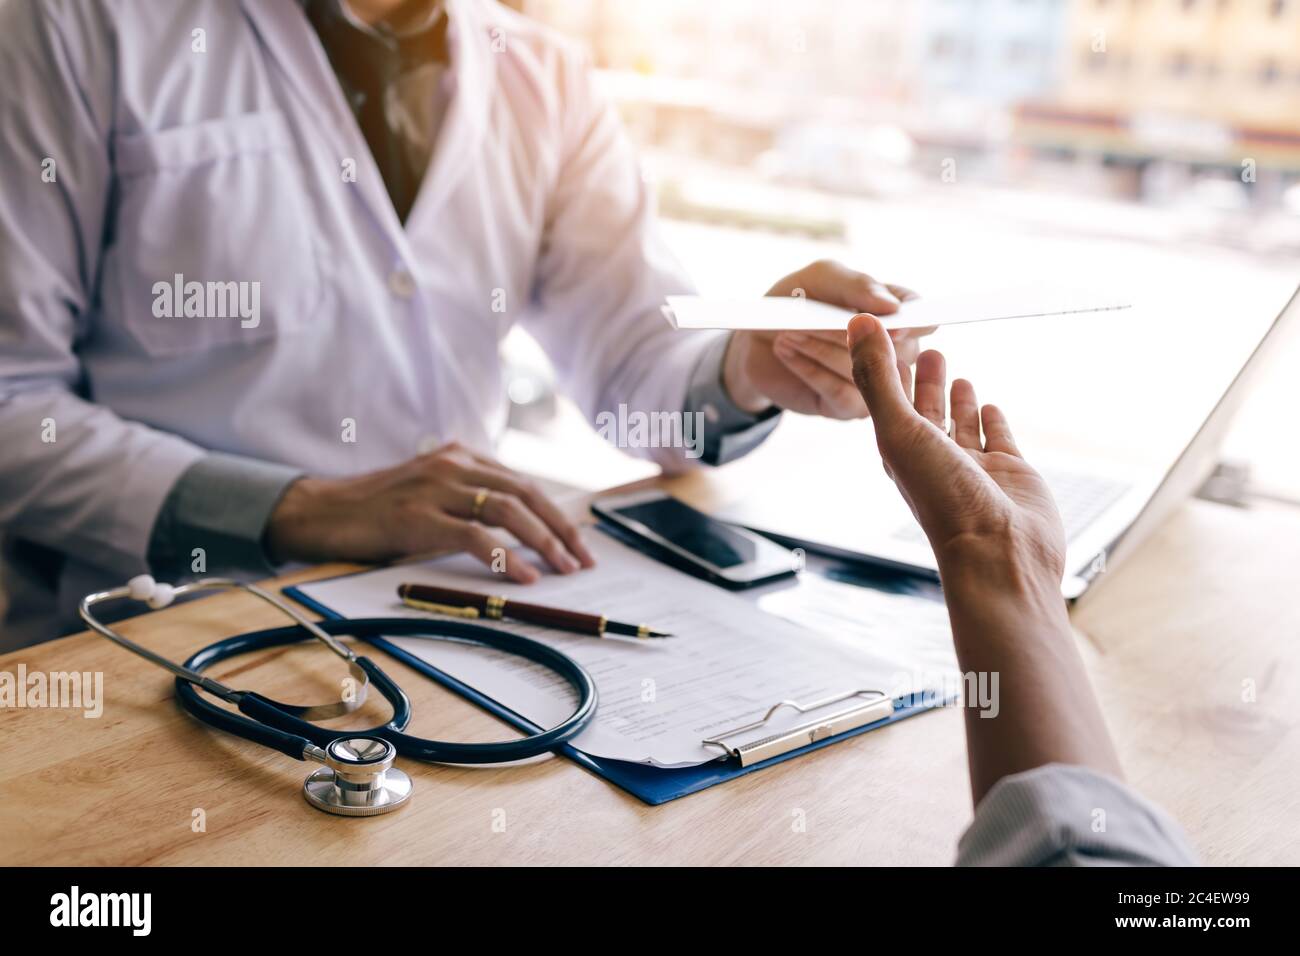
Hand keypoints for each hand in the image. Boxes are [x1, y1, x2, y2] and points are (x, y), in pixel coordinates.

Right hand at [265, 442, 594, 582]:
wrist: (320, 511)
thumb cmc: (376, 512)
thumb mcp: (429, 495)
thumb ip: (467, 502)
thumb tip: (518, 536)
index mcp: (460, 457)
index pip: (524, 484)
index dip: (556, 514)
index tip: (578, 543)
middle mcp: (453, 464)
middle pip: (526, 493)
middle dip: (561, 529)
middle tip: (583, 560)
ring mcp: (436, 487)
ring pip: (509, 510)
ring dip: (544, 542)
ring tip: (563, 569)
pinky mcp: (420, 516)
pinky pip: (477, 536)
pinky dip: (507, 557)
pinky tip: (525, 576)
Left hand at [721, 259, 931, 417]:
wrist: (758, 341)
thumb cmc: (798, 303)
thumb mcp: (822, 279)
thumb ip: (857, 286)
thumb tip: (893, 308)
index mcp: (895, 313)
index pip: (921, 316)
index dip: (910, 320)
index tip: (888, 318)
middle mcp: (893, 351)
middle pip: (892, 347)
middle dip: (847, 332)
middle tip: (808, 320)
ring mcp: (876, 384)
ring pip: (864, 371)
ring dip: (819, 348)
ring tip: (787, 333)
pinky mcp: (848, 407)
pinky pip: (840, 391)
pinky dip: (809, 368)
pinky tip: (786, 350)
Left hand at [845, 313, 1064, 587]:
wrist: (998, 554)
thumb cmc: (943, 497)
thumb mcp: (899, 429)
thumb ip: (877, 376)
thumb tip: (856, 320)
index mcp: (900, 451)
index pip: (889, 402)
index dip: (887, 373)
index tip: (888, 344)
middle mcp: (934, 459)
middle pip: (925, 411)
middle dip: (925, 381)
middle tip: (928, 349)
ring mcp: (973, 468)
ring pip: (962, 424)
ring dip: (958, 399)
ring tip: (958, 372)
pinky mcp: (1010, 474)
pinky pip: (998, 440)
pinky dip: (992, 421)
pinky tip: (991, 404)